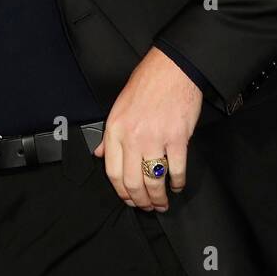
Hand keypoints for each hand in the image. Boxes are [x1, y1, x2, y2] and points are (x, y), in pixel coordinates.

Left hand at [94, 46, 202, 211]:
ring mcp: (155, 138)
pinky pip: (177, 169)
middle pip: (133, 182)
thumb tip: (99, 156)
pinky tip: (176, 185)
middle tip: (148, 207)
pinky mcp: (177, 138)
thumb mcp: (119, 107)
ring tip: (162, 202)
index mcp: (115, 129)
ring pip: (154, 181)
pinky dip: (177, 183)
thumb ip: (109, 136)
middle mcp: (132, 137)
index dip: (122, 193)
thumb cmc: (147, 84)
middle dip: (141, 201)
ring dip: (159, 198)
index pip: (113, 172)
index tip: (130, 200)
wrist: (173, 68)